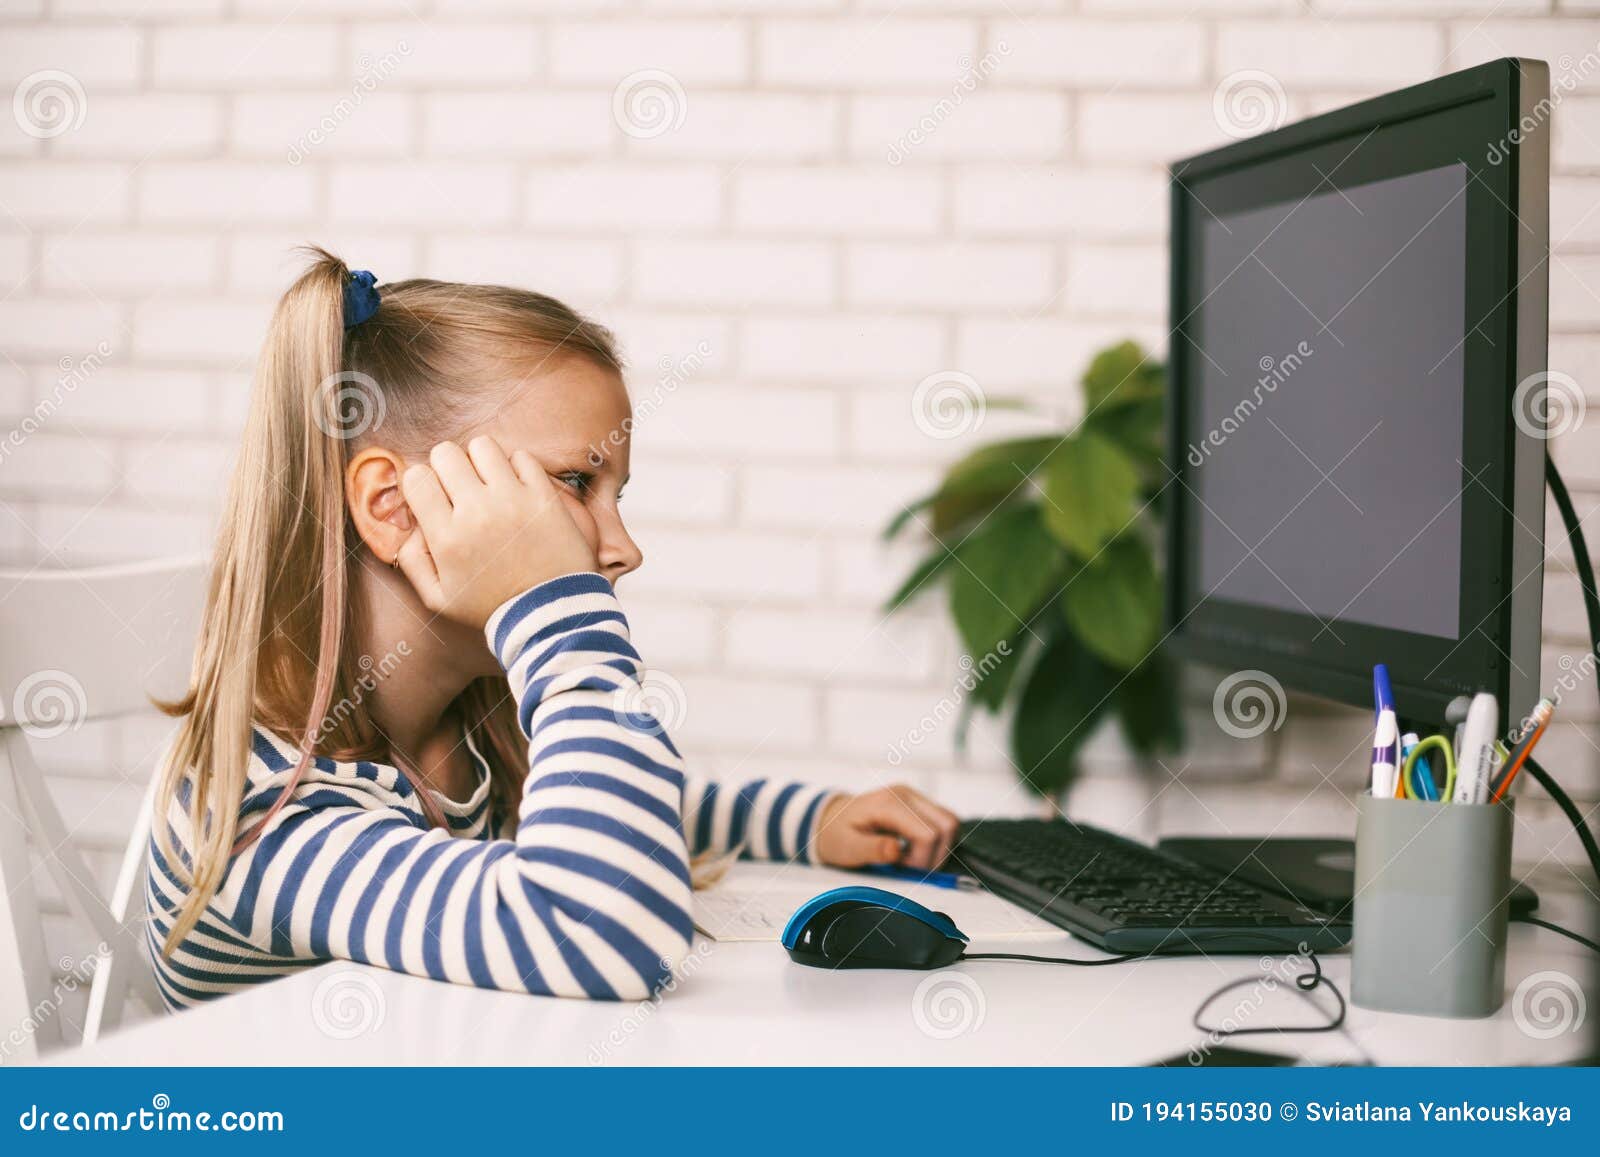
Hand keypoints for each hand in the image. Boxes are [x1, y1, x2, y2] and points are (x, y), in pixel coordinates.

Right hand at [397, 436, 598, 629]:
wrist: (552, 614)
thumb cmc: (494, 608)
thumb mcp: (439, 599)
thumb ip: (413, 562)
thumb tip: (409, 528)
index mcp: (446, 536)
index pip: (415, 477)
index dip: (421, 483)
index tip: (434, 497)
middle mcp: (476, 511)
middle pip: (445, 452)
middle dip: (448, 466)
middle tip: (461, 488)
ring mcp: (512, 500)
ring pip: (482, 446)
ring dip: (481, 461)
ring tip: (490, 484)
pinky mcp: (543, 496)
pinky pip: (522, 457)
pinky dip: (517, 467)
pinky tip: (518, 489)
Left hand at [813, 785, 960, 869]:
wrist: (830, 820)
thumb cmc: (836, 834)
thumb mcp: (847, 847)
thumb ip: (872, 849)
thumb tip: (897, 851)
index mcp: (889, 803)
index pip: (928, 834)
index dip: (922, 860)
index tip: (902, 868)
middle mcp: (906, 794)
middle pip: (948, 824)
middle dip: (936, 854)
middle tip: (910, 866)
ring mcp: (915, 797)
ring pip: (950, 822)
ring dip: (939, 848)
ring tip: (912, 858)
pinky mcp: (919, 804)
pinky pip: (943, 822)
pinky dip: (937, 841)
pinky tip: (915, 850)